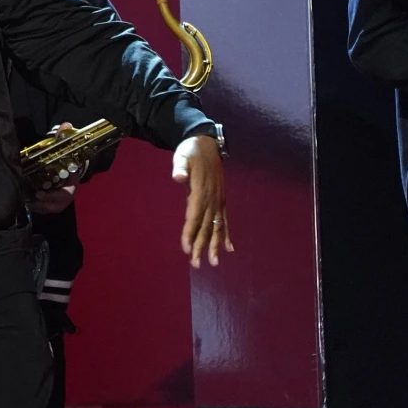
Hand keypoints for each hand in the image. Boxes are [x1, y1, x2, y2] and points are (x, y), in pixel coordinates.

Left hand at [28, 123, 85, 214]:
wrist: (64, 165)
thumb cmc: (63, 158)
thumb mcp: (62, 147)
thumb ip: (63, 137)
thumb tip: (66, 124)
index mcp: (71, 181)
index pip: (68, 192)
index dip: (57, 195)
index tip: (42, 193)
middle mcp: (67, 192)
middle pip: (60, 203)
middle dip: (47, 202)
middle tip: (35, 196)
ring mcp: (59, 199)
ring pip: (51, 208)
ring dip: (40, 207)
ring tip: (28, 202)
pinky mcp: (51, 202)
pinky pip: (45, 209)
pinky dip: (37, 208)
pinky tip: (27, 204)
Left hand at [172, 134, 232, 267]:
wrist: (205, 142)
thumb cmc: (190, 150)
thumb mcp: (181, 155)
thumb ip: (180, 167)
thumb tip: (178, 176)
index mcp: (201, 190)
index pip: (194, 215)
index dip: (190, 232)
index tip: (186, 248)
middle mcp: (212, 198)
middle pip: (206, 226)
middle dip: (201, 245)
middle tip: (196, 264)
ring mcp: (218, 199)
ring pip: (216, 226)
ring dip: (214, 244)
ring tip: (213, 262)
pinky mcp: (221, 198)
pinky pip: (224, 220)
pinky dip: (226, 234)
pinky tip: (229, 248)